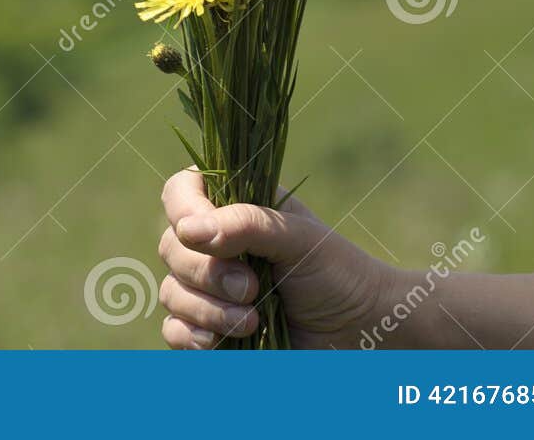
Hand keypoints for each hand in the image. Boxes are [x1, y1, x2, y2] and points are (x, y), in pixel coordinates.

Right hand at [157, 167, 393, 348]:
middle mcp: (214, 243)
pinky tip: (219, 342)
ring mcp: (209, 287)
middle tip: (252, 288)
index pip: (180, 192)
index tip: (206, 237)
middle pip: (172, 247)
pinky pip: (174, 330)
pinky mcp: (209, 327)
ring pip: (171, 291)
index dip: (183, 212)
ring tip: (253, 320)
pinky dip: (191, 337)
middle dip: (207, 273)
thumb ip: (246, 224)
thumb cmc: (337, 273)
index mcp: (232, 205)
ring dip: (208, 310)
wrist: (362, 334)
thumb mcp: (297, 237)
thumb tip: (188, 231)